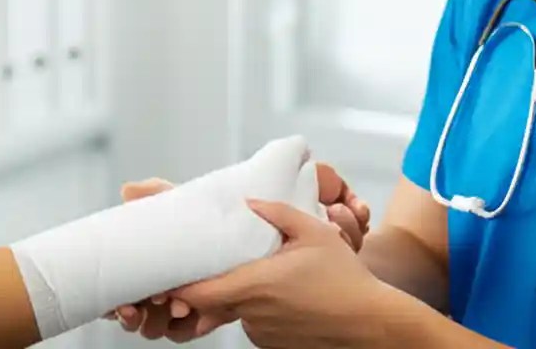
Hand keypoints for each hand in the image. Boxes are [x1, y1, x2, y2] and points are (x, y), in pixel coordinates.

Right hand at [107, 178, 227, 342]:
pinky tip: (189, 313)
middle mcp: (155, 294)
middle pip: (131, 316)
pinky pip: (182, 332)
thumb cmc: (204, 223)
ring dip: (156, 320)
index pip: (116, 292)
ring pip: (152, 327)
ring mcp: (175, 308)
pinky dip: (184, 326)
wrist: (247, 235)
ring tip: (170, 303)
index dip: (110, 300)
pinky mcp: (199, 319)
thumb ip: (157, 195)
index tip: (115, 296)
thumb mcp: (181, 205)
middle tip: (137, 304)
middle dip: (130, 315)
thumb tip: (129, 189)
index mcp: (144, 271)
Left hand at [110, 163, 371, 341]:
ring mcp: (261, 331)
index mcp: (255, 283)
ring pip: (236, 310)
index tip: (166, 274)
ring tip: (266, 276)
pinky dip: (258, 309)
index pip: (200, 290)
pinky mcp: (271, 343)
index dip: (179, 284)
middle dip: (209, 284)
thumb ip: (277, 213)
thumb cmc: (343, 278)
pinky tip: (282, 296)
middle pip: (214, 299)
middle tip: (204, 265)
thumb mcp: (315, 233)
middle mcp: (252, 311)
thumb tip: (248, 200)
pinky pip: (254, 322)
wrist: (369, 322)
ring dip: (240, 294)